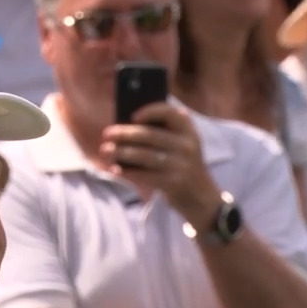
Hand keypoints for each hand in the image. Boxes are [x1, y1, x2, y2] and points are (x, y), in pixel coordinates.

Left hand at [100, 102, 223, 226]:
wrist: (200, 196)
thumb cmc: (182, 165)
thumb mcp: (182, 145)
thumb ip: (164, 133)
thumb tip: (126, 126)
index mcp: (188, 131)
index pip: (170, 113)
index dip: (150, 111)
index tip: (132, 116)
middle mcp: (186, 145)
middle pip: (150, 135)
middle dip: (125, 133)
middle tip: (107, 134)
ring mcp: (180, 164)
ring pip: (144, 155)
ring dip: (121, 152)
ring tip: (106, 150)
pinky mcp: (172, 182)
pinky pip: (144, 175)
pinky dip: (127, 172)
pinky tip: (115, 169)